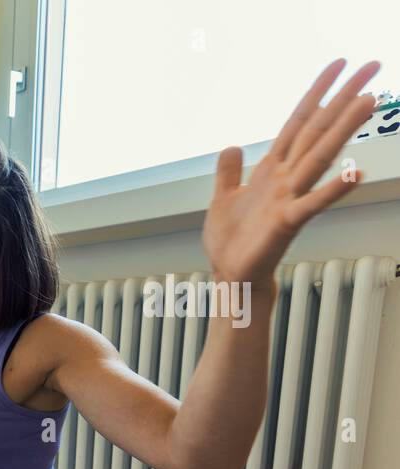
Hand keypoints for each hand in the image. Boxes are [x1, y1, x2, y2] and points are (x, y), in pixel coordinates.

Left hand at [203, 59, 380, 285]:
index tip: (338, 64)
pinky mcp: (286, 223)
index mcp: (272, 169)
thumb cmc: (233, 242)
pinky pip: (312, 204)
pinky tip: (356, 174)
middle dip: (343, 99)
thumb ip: (229, 172)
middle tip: (373, 67)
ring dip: (343, 130)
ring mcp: (289, 198)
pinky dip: (333, 190)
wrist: (230, 276)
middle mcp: (287, 178)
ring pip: (320, 157)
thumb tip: (232, 146)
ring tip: (368, 101)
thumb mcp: (223, 199)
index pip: (298, 122)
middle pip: (318, 130)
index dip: (316, 92)